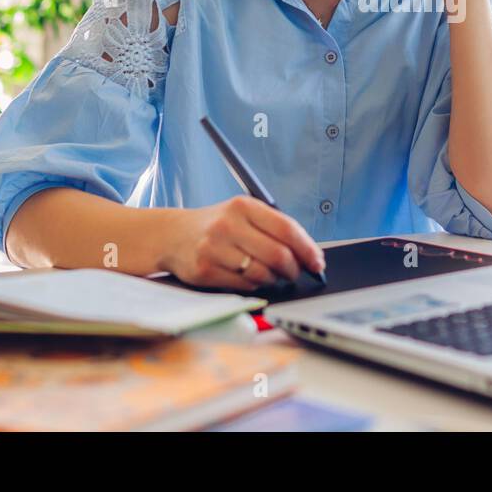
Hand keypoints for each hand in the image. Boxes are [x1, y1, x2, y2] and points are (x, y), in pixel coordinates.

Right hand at [160, 196, 326, 291]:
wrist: (173, 235)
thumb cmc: (217, 225)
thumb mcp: (242, 214)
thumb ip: (273, 228)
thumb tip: (309, 254)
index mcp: (243, 206)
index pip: (286, 228)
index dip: (307, 248)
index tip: (317, 262)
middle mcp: (228, 225)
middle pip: (278, 254)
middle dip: (294, 269)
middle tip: (296, 273)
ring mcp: (214, 248)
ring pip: (262, 273)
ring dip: (274, 279)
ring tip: (273, 276)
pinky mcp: (204, 270)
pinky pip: (244, 286)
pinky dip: (256, 286)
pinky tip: (253, 279)